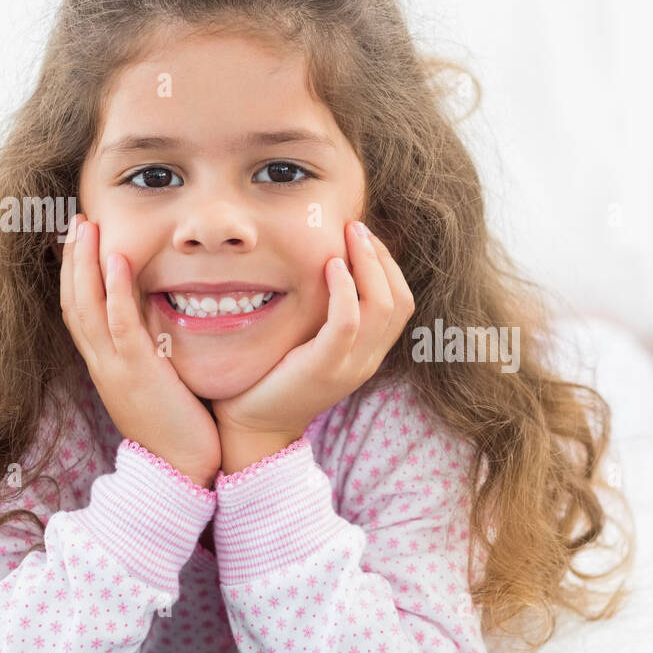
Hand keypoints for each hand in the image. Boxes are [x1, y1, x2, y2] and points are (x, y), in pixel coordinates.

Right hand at [59, 213, 221, 487]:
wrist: (182, 473)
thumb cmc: (179, 430)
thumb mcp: (160, 383)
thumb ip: (155, 353)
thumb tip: (162, 325)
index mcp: (107, 366)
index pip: (81, 312)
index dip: (76, 275)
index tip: (78, 242)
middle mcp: (103, 364)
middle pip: (74, 302)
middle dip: (73, 259)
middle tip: (76, 220)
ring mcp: (115, 369)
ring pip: (87, 306)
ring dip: (85, 263)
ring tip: (86, 225)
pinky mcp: (138, 374)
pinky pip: (120, 325)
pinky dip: (115, 290)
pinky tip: (117, 260)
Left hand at [212, 220, 413, 449]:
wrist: (252, 425)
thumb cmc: (271, 377)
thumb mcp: (307, 341)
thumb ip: (323, 313)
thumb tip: (323, 264)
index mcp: (367, 354)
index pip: (400, 303)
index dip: (387, 265)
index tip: (362, 237)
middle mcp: (367, 360)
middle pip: (400, 301)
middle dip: (382, 257)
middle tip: (356, 227)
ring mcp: (350, 366)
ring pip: (383, 306)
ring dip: (369, 263)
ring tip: (349, 236)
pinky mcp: (324, 368)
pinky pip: (348, 321)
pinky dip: (344, 287)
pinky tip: (330, 265)